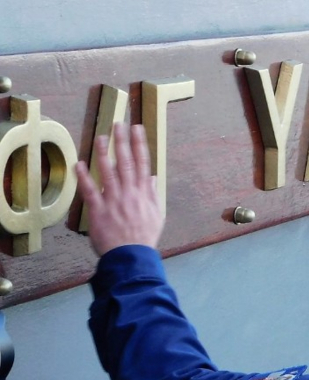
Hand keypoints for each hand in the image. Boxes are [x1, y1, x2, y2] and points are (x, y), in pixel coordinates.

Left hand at [75, 123, 163, 255]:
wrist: (132, 256)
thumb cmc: (144, 237)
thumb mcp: (156, 214)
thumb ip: (152, 194)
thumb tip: (150, 178)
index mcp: (143, 193)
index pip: (142, 163)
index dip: (139, 144)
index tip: (137, 129)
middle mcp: (129, 193)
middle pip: (125, 162)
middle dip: (122, 141)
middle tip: (118, 124)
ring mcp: (113, 200)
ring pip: (108, 172)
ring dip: (103, 153)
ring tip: (100, 137)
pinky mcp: (98, 210)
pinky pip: (90, 190)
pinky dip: (84, 177)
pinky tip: (79, 164)